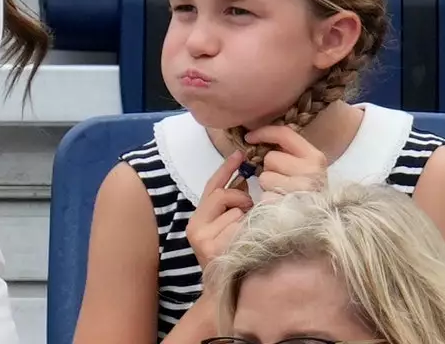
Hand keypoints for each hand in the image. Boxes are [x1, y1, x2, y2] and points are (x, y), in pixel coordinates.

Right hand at [186, 150, 254, 268]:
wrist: (224, 292)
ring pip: (235, 212)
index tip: (239, 153)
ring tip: (246, 234)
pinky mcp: (217, 251)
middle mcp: (196, 228)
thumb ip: (230, 203)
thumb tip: (244, 177)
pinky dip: (247, 231)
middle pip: (222, 195)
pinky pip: (240, 228)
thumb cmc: (229, 256)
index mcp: (196, 220)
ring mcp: (205, 241)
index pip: (211, 187)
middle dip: (240, 197)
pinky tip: (246, 242)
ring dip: (246, 219)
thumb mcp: (226, 226)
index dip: (226, 168)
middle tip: (249, 208)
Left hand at [244, 125, 328, 201]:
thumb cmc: (309, 191)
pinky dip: (268, 200)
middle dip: (270, 167)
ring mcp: (300, 191)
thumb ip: (289, 150)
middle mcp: (311, 172)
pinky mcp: (288, 207)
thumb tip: (262, 136)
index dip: (264, 133)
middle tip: (282, 179)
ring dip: (268, 185)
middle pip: (271, 158)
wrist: (321, 223)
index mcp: (315, 157)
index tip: (249, 137)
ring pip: (265, 177)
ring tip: (281, 192)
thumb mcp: (307, 166)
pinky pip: (264, 196)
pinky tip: (279, 204)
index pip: (285, 134)